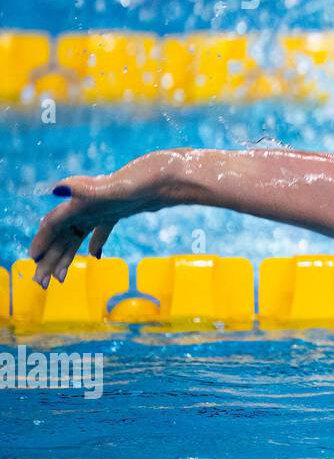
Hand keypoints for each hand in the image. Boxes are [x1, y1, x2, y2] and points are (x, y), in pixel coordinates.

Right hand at [29, 151, 177, 287]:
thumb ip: (90, 189)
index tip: (32, 261)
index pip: (54, 223)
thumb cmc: (150, 177)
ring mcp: (107, 207)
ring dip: (68, 255)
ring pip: (79, 234)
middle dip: (50, 258)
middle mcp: (91, 203)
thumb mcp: (120, 187)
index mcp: (85, 200)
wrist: (177, 174)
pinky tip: (95, 256)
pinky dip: (96, 242)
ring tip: (60, 278)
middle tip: (41, 284)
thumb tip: (58, 188)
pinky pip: (102, 228)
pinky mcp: (122, 209)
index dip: (42, 242)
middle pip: (63, 234)